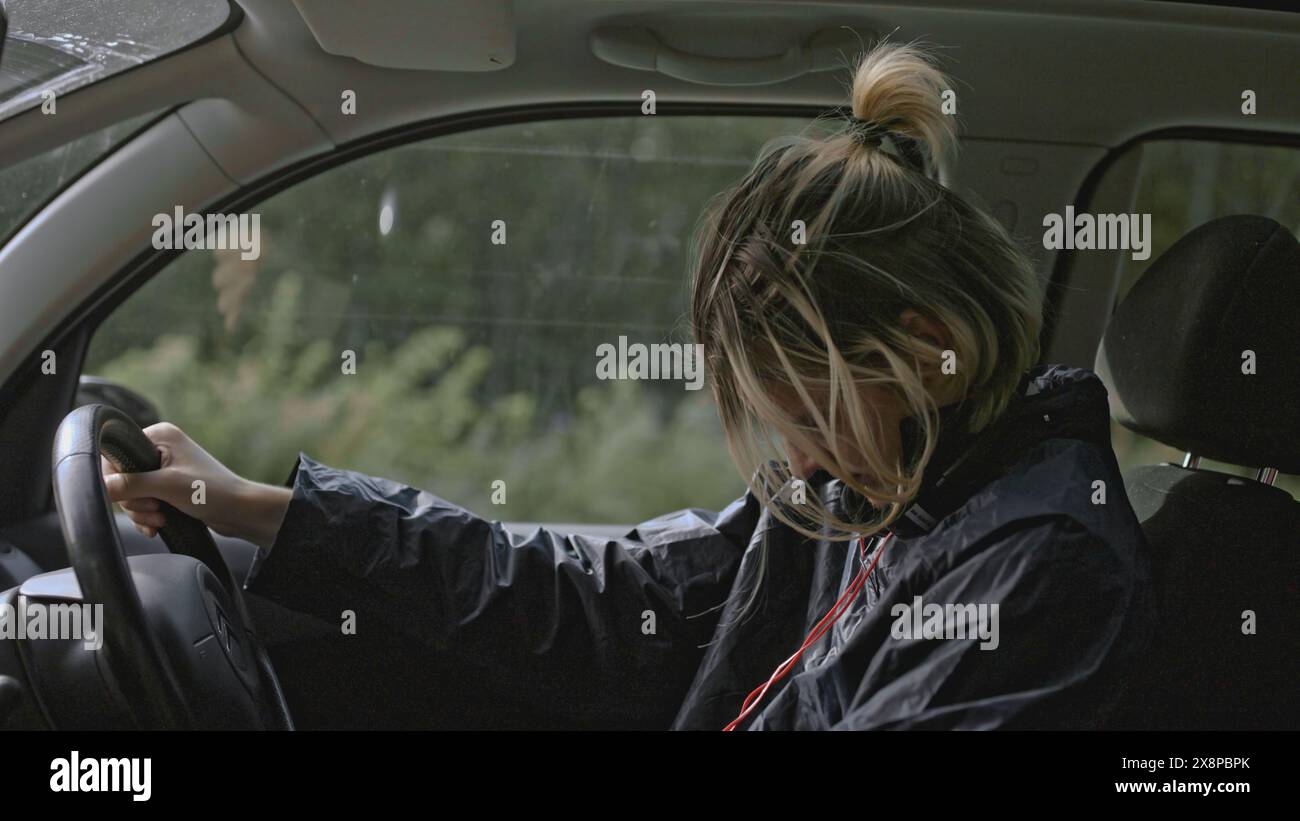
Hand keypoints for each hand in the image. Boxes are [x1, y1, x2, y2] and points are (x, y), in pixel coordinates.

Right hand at [101, 422, 290, 550]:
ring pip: (131, 493)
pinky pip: (143, 503)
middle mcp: (160, 448)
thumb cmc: (212, 491)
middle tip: (154, 509)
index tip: (134, 496)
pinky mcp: (167, 487)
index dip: (117, 480)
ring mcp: (163, 469)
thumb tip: (98, 486)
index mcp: (159, 436)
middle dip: (134, 501)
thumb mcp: (166, 486)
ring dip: (141, 512)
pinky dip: (147, 517)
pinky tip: (157, 527)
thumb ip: (130, 485)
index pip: (115, 455)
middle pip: (121, 477)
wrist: (240, 511)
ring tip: (159, 520)